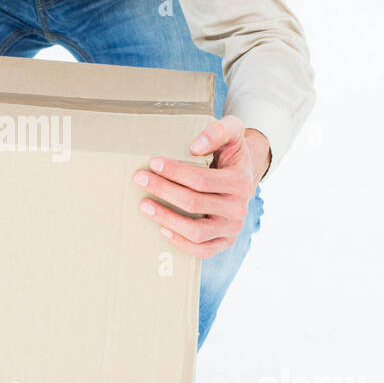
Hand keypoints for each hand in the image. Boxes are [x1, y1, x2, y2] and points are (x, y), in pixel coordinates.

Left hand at [132, 117, 269, 257]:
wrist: (243, 174)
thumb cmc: (230, 152)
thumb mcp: (232, 132)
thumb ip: (218, 131)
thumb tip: (195, 147)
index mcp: (240, 182)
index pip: (202, 180)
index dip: (175, 172)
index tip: (153, 163)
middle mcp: (239, 208)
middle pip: (194, 204)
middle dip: (163, 190)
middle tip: (140, 179)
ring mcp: (232, 228)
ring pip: (196, 231)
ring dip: (166, 218)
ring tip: (144, 205)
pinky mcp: (225, 241)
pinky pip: (202, 251)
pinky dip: (180, 243)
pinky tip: (162, 230)